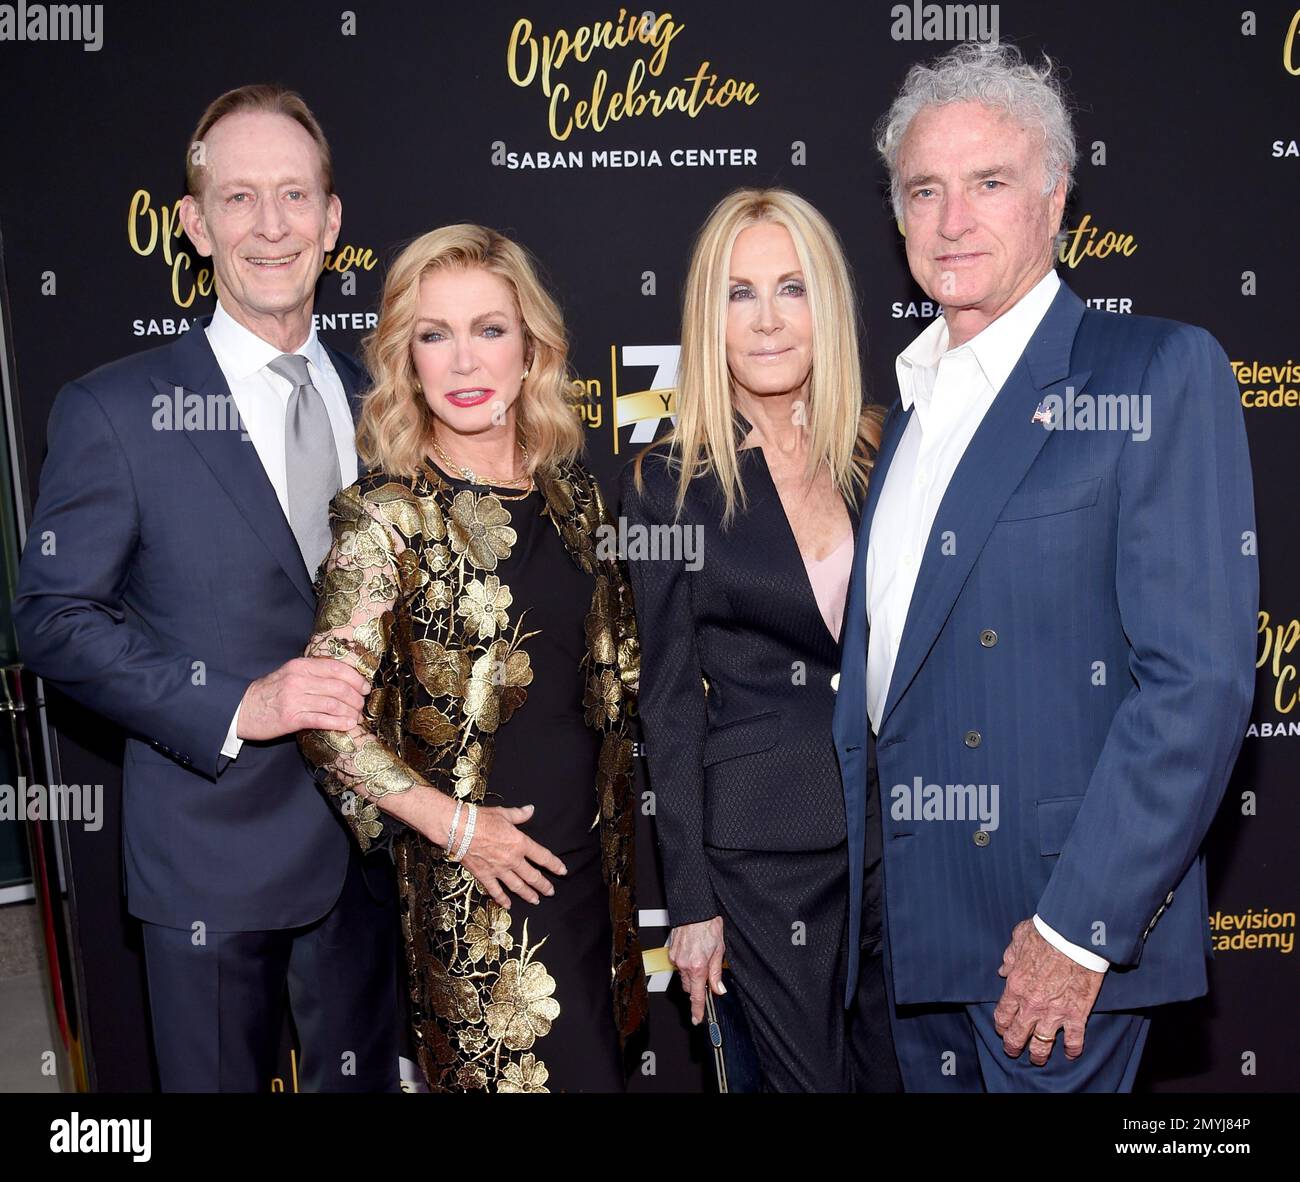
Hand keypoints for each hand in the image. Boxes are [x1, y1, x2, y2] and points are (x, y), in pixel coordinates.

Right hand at [237, 657, 370, 739]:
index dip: (356, 678)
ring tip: (356, 716)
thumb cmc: (269, 692)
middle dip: (356, 698)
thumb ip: (314, 673)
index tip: (365, 687)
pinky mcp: (291, 718)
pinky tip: (348, 725)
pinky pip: (321, 719)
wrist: (241, 709)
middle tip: (361, 705)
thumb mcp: (290, 673)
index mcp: (301, 666)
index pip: (337, 668)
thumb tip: (344, 679)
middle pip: (339, 687)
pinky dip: (338, 722)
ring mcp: (294, 699)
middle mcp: (298, 680)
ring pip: (333, 703)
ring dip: (350, 711)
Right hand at [458, 804, 567, 909]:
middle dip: (544, 885)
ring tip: (536, 900)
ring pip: (517, 886)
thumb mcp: (504, 813)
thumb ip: (519, 815)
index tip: (562, 871)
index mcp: (520, 843)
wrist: (459, 829)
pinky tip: (508, 905)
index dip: (554, 865)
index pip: (542, 857)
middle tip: (551, 891)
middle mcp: (512, 859)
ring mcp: (499, 870)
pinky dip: (502, 899)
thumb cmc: (481, 819)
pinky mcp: (484, 875)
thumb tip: (531, 809)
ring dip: (528, 894)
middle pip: (532, 876)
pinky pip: (496, 891)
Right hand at [667, 916, 725, 1025]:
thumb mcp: (719, 951)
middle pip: (689, 987)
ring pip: (683, 976)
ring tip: (701, 959)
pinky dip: (685, 964)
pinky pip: (678, 965)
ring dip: (691, 974)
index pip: (696, 996)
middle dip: (697, 986)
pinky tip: (693, 953)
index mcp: (698, 967)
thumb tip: (718, 989)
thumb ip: (716, 973)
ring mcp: (676, 959)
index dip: (697, 1010)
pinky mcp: (671, 953)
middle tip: (706, 977)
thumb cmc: (708, 926)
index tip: (697, 1019)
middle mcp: (684, 965)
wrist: (695, 910)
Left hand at [994, 918, 1104, 1064]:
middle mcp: (1031, 1004)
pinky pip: (1074, 1039)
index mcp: (1015, 986)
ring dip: (1038, 1055)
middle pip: (1018, 1034)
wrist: (1074, 937)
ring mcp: (1054, 1013)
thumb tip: (1002, 970)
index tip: (1002, 1030)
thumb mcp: (1019, 939)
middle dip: (1013, 1045)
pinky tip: (1071, 1053)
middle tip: (1013, 1050)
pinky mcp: (1076, 1014)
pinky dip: (1072, 1049)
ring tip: (1037, 1059)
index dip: (1001, 1025)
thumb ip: (1009, 957)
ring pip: (1042, 1044)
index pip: (1002, 1014)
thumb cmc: (1046, 933)